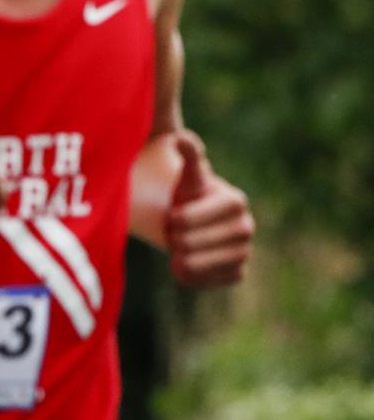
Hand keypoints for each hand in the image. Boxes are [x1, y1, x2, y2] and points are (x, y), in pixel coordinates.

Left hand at [166, 130, 251, 286]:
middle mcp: (246, 227)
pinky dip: (194, 277)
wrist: (197, 224)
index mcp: (235, 201)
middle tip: (177, 233)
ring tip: (180, 248)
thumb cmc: (188, 197)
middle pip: (190, 244)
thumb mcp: (187, 177)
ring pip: (200, 265)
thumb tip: (182, 138)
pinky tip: (189, 264)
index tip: (174, 214)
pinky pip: (210, 281)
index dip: (173, 219)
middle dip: (175, 239)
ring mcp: (244, 251)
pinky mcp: (237, 272)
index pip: (186, 219)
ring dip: (182, 259)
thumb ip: (188, 156)